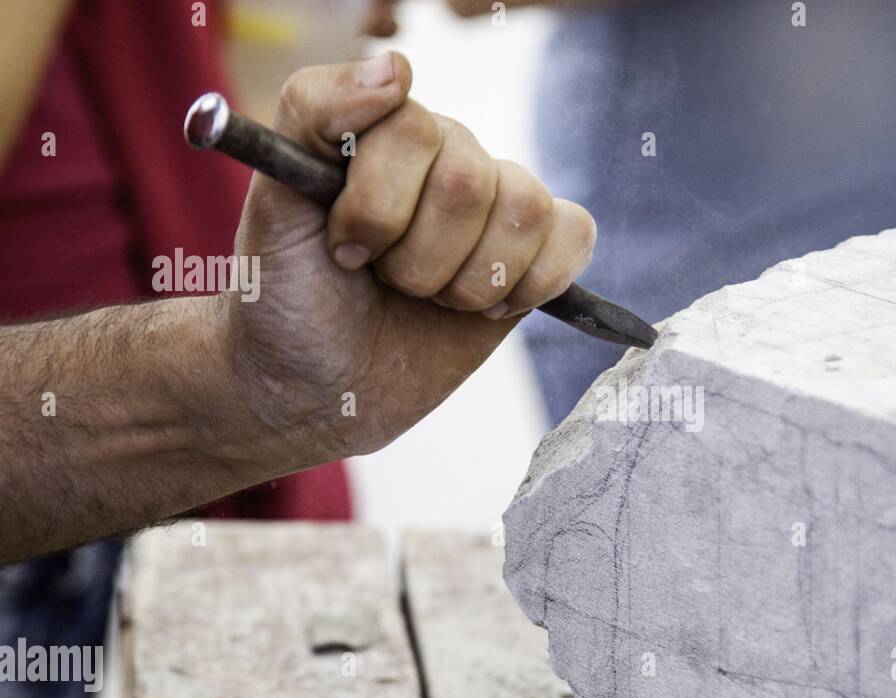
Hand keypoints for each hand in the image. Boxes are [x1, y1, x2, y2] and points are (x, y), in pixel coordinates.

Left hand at [224, 52, 595, 464]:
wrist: (315, 386)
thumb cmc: (288, 296)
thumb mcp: (271, 204)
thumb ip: (314, 111)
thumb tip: (396, 64)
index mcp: (384, 132)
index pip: (415, 131)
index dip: (379, 206)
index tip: (343, 250)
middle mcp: (445, 157)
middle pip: (472, 182)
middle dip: (419, 259)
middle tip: (383, 282)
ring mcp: (493, 206)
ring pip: (525, 211)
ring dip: (467, 282)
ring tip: (427, 298)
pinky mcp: (533, 256)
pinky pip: (575, 235)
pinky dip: (535, 282)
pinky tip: (484, 307)